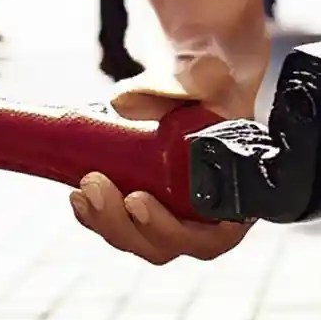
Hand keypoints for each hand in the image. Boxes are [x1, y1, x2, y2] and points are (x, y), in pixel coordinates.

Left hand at [68, 52, 262, 265]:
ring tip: (83, 189)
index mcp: (241, 191)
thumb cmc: (213, 81)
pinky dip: (97, 217)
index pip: (216, 235)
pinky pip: (123, 226)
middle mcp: (211, 212)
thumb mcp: (211, 77)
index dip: (174, 230)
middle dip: (126, 223)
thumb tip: (147, 95)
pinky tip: (78, 196)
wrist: (194, 75)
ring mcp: (176, 212)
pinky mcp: (146, 205)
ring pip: (142, 240)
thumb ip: (190, 80)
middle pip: (169, 244)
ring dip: (106, 221)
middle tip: (96, 185)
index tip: (138, 199)